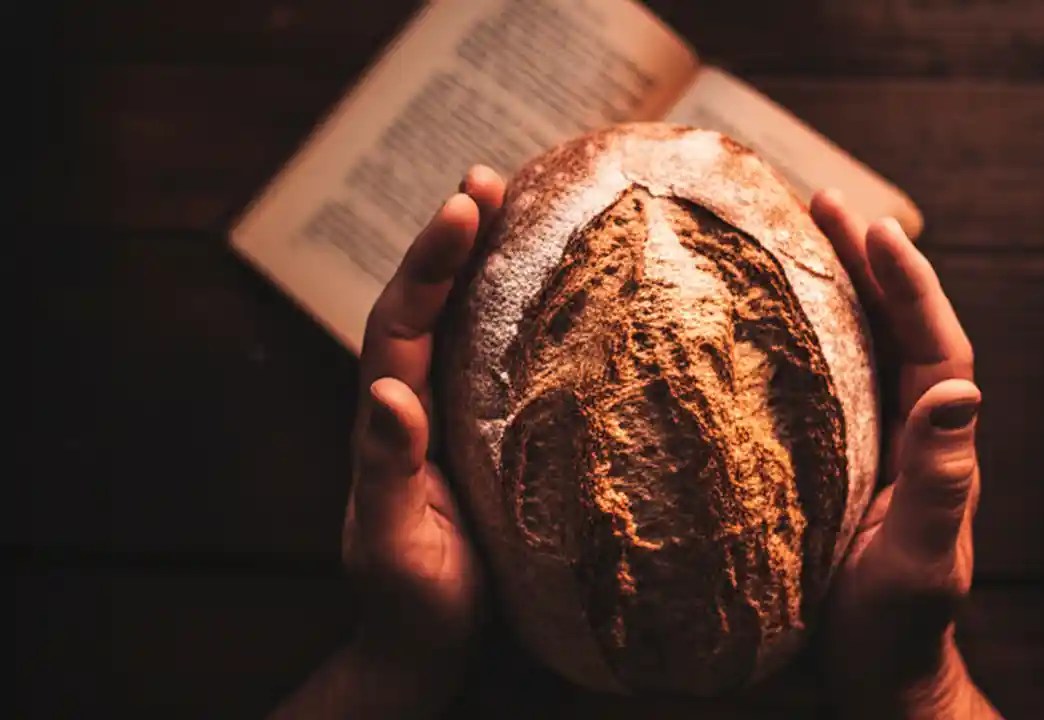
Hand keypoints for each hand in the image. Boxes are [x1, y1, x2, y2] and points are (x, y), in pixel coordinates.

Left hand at [270, 166, 505, 719]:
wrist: (429, 646)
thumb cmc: (411, 601)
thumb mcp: (394, 543)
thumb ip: (384, 470)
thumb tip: (390, 390)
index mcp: (386, 419)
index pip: (401, 321)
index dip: (430, 261)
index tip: (467, 205)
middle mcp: (417, 402)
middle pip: (430, 303)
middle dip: (456, 239)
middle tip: (493, 179)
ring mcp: (454, 416)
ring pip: (465, 324)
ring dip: (487, 264)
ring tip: (521, 206)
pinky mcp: (492, 436)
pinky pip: (502, 360)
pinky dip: (522, 315)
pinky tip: (556, 290)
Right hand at [811, 192, 1001, 718]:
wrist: (865, 674)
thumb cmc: (894, 625)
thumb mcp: (919, 557)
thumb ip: (941, 480)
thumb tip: (961, 389)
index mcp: (936, 443)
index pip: (935, 345)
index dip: (909, 283)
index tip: (874, 227)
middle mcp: (903, 430)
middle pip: (893, 327)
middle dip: (862, 262)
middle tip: (819, 202)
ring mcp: (864, 442)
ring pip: (852, 346)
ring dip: (827, 288)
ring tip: (787, 233)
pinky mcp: (821, 459)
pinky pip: (811, 383)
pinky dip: (791, 339)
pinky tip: (755, 317)